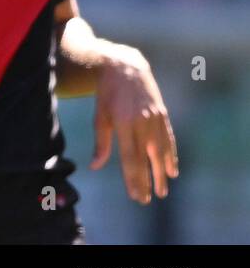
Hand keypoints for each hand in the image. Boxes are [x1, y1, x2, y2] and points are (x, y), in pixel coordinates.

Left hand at [90, 44, 178, 203]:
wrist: (126, 67)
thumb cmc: (108, 94)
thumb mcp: (100, 116)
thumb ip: (101, 142)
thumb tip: (95, 166)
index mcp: (124, 123)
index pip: (130, 158)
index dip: (133, 179)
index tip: (135, 196)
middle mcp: (142, 122)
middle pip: (146, 158)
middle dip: (147, 181)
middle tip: (149, 200)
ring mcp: (155, 119)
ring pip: (161, 151)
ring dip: (162, 173)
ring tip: (163, 190)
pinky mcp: (163, 115)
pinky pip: (168, 140)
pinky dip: (171, 156)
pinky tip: (172, 170)